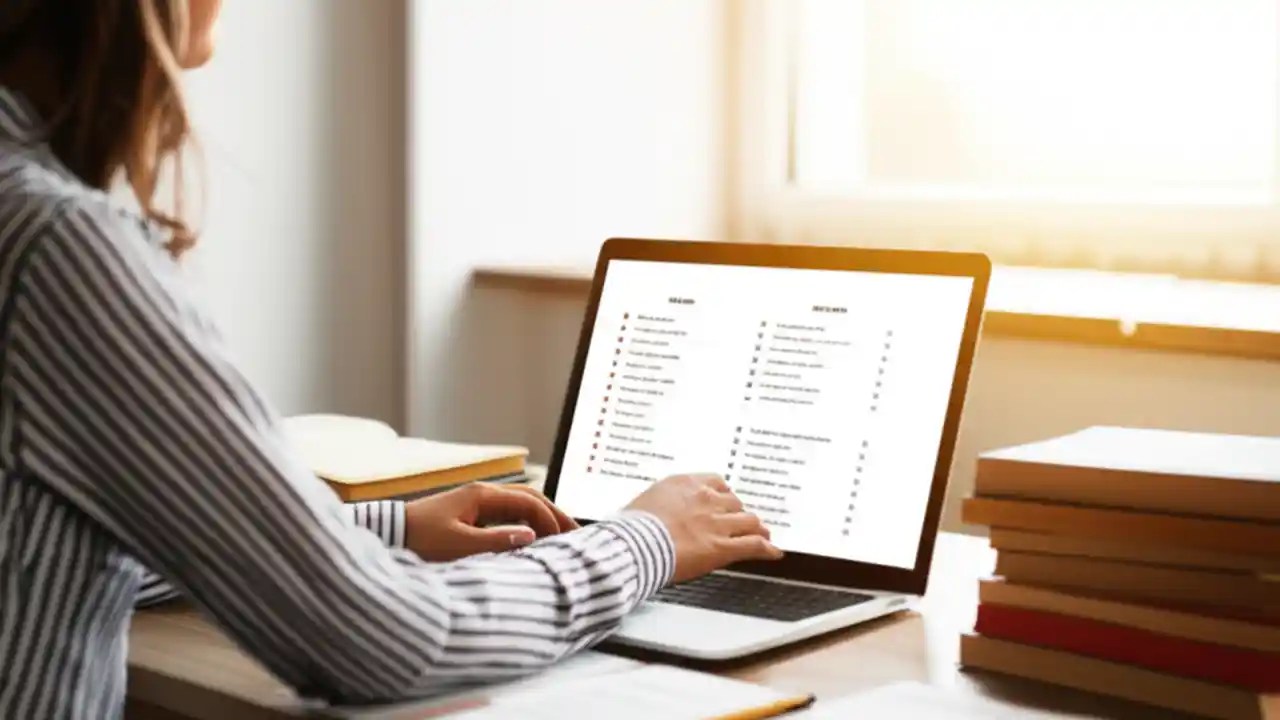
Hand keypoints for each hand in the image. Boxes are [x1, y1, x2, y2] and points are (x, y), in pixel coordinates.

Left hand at [404, 483, 578, 560]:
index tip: (565, 540)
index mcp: (482, 495)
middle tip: (576, 534)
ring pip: (519, 505)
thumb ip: (495, 541)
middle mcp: (482, 494)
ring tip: (561, 537)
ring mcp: (476, 503)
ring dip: (542, 518)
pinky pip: (507, 515)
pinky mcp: (469, 514)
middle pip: (529, 498)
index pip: (529, 502)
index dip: (550, 520)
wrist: (389, 535)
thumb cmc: (419, 540)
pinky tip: (533, 538)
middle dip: (554, 514)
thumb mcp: (458, 545)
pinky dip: (525, 523)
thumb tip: (531, 536)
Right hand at [625, 473, 781, 583]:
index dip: (724, 495)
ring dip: (756, 528)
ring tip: (762, 534)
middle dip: (738, 514)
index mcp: (686, 484)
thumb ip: (663, 503)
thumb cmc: (632, 527)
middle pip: (735, 503)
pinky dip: (766, 549)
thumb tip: (660, 511)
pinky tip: (773, 552)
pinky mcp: (722, 547)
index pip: (717, 483)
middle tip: (741, 522)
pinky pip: (753, 546)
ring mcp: (717, 523)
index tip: (725, 500)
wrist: (634, 544)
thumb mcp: (646, 502)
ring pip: (748, 522)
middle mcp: (706, 499)